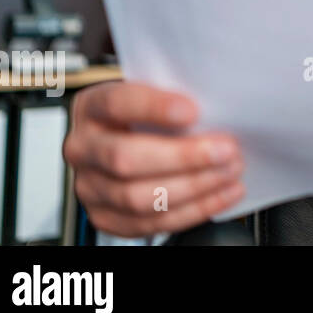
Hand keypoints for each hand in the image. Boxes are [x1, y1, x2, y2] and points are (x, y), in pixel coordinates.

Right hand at [63, 81, 244, 238]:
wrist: (123, 136)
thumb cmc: (145, 111)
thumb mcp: (153, 89)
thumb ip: (175, 95)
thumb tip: (220, 108)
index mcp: (91, 107)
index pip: (116, 104)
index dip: (154, 107)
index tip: (193, 110)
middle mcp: (82, 148)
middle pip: (125, 158)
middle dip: (184, 157)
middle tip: (226, 150)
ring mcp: (89, 186)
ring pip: (136, 197)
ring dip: (193, 187)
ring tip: (230, 173)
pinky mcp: (104, 217)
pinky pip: (148, 223)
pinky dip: (192, 211)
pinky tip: (222, 195)